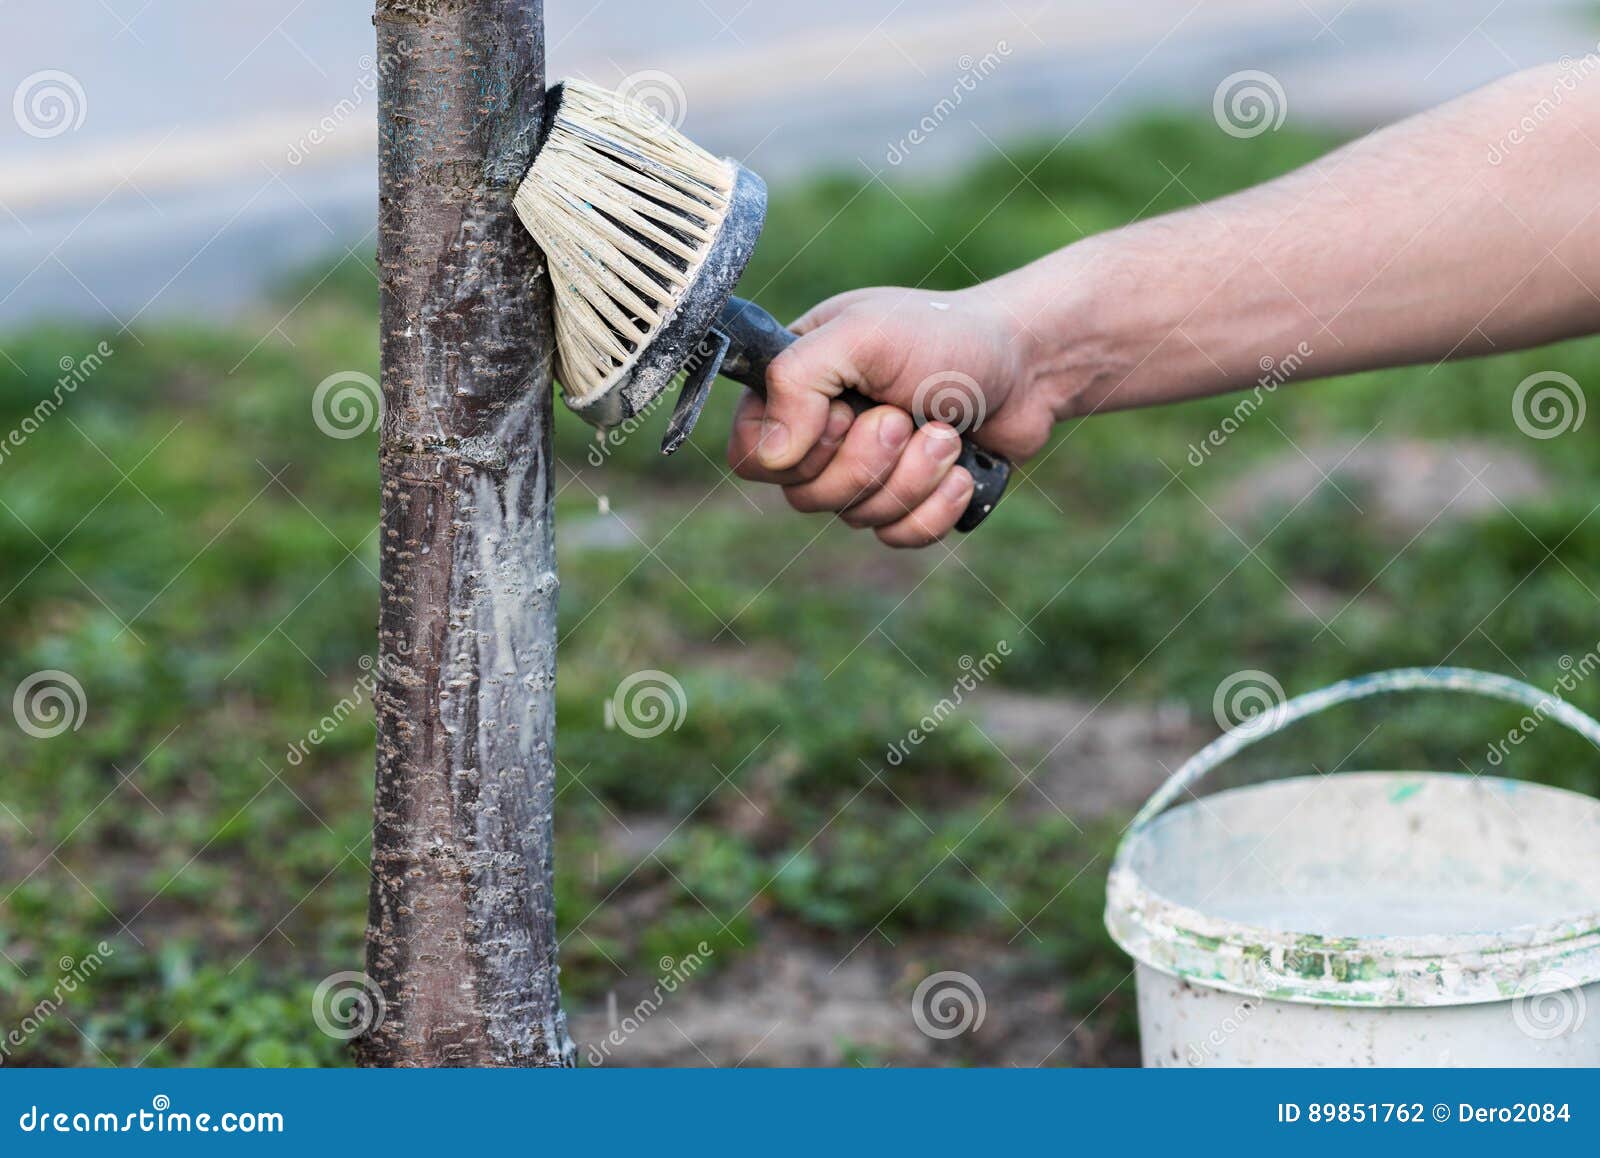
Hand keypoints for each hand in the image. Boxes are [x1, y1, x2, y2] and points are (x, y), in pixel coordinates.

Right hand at [725, 286, 1053, 546]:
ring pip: (857, 517)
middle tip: (904, 414)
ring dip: (912, 476)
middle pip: (805, 497)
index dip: (795, 452)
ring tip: (945, 431)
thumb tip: (771, 457)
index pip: (752, 455)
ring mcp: (865, 471)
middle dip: (868, 461)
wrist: (1030, 363)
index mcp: (796, 387)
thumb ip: (798, 381)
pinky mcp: (908, 500)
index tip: (843, 413)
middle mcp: (822, 433)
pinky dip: (935, 507)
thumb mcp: (863, 334)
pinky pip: (898, 536)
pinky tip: (960, 472)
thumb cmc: (946, 335)